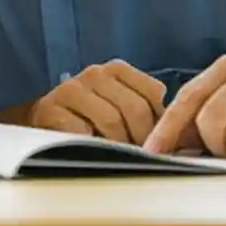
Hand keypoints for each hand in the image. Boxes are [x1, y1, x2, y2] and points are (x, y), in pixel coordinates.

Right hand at [28, 60, 166, 143]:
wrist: (45, 122)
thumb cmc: (90, 118)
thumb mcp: (120, 106)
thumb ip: (146, 111)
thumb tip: (181, 137)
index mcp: (116, 69)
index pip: (153, 93)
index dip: (159, 122)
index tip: (155, 141)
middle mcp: (94, 74)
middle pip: (134, 108)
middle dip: (141, 138)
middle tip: (139, 156)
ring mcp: (71, 90)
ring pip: (111, 121)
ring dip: (118, 145)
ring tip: (117, 156)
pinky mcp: (50, 109)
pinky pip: (82, 132)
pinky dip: (91, 145)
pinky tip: (91, 149)